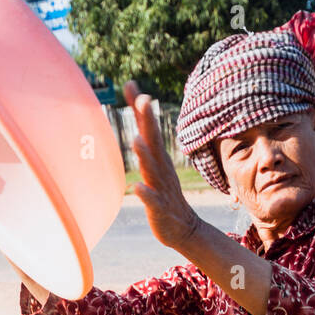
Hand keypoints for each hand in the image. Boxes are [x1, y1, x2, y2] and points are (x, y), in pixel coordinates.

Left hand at [123, 81, 198, 250]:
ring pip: (152, 169)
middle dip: (148, 122)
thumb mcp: (155, 165)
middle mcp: (161, 169)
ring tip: (136, 141)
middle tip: (143, 100)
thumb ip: (145, 141)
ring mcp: (161, 188)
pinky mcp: (159, 209)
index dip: (139, 108)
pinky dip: (145, 193)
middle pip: (154, 142)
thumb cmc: (164, 194)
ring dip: (145, 155)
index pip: (148, 128)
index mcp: (159, 158)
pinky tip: (137, 187)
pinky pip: (152, 200)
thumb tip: (137, 118)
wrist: (184, 229)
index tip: (130, 84)